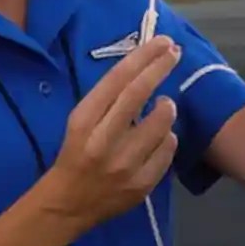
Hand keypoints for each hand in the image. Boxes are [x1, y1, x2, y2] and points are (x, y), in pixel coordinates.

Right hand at [40, 36, 181, 230]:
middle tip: (175, 52)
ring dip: (167, 109)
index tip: (161, 42)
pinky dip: (168, 138)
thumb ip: (107, 102)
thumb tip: (143, 71)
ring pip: (162, 124)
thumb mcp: (79, 122)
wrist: (69, 202)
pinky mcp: (142, 184)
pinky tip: (160, 137)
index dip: (142, 58)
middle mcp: (104, 140)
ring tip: (163, 106)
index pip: (117, 81)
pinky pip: (168, 151)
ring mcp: (125, 164)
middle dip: (160, 69)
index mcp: (83, 121)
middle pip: (139, 95)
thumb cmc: (74, 153)